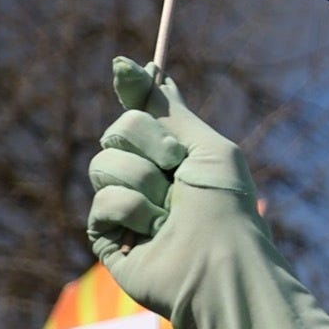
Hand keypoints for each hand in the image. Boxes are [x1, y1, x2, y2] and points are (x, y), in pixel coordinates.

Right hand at [86, 58, 272, 322]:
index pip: (140, 112)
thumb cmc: (225, 206)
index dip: (131, 90)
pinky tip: (152, 233)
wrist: (220, 262)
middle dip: (148, 142)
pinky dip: (132, 211)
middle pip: (117, 130)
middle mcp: (147, 174)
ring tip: (169, 210)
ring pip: (103, 163)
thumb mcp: (206, 147)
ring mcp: (125, 204)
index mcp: (174, 153)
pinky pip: (102, 200)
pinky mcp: (108, 234)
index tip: (124, 68)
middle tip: (176, 166)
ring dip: (142, 181)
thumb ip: (169, 110)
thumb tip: (137, 66)